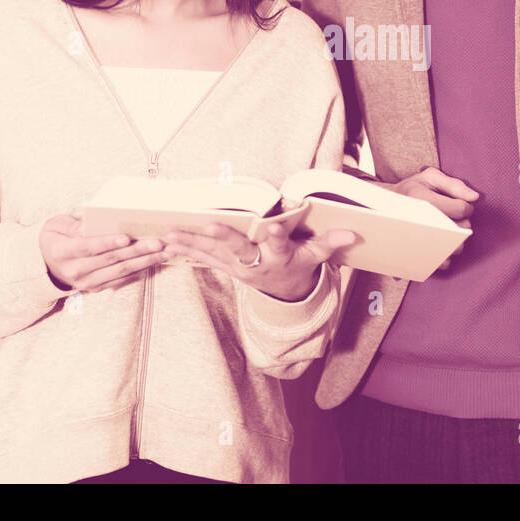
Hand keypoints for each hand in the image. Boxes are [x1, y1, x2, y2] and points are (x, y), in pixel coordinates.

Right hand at [40, 214, 169, 293]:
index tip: (127, 237)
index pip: (88, 246)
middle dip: (137, 250)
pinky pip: (121, 279)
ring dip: (144, 262)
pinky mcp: (96, 288)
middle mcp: (75, 270)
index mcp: (63, 252)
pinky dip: (139, 271)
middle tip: (158, 242)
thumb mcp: (56, 226)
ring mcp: (86, 282)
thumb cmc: (55, 238)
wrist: (46, 265)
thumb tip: (95, 223)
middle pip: (110, 259)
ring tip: (164, 253)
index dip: (107, 242)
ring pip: (120, 271)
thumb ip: (75, 225)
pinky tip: (154, 262)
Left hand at [160, 222, 356, 301]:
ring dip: (191, 244)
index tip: (269, 226)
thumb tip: (353, 232)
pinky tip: (166, 241)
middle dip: (223, 238)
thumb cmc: (299, 266)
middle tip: (208, 226)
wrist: (283, 294)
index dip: (274, 236)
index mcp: (280, 257)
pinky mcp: (225, 267)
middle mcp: (257, 263)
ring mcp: (238, 267)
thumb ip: (330, 243)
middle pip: (239, 250)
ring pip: (213, 254)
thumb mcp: (315, 257)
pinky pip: (203, 258)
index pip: (279, 244)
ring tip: (171, 234)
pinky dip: (185, 249)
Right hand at [377, 166, 476, 270]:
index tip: (458, 204)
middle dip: (462, 224)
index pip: (459, 209)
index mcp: (419, 198)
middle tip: (451, 218)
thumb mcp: (430, 178)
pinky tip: (439, 244)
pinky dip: (446, 256)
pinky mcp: (414, 257)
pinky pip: (441, 263)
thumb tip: (475, 197)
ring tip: (446, 230)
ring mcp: (414, 240)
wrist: (381, 207)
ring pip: (452, 249)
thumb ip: (454, 185)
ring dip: (456, 241)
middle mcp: (415, 221)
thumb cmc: (412, 190)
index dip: (465, 206)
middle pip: (458, 231)